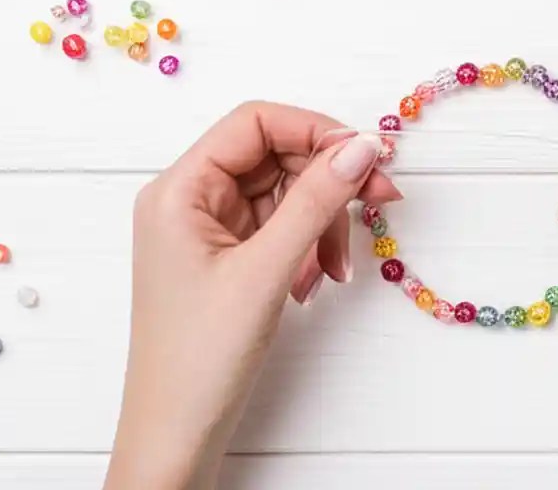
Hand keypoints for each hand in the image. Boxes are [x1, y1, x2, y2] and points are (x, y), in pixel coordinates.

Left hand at [105, 102, 398, 489]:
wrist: (177, 434)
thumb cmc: (198, 359)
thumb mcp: (266, 271)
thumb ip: (316, 201)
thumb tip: (361, 146)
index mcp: (178, 190)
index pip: (254, 124)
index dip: (315, 130)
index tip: (367, 155)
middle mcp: (190, 200)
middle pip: (276, 156)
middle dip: (328, 182)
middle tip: (380, 203)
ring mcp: (209, 229)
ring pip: (286, 193)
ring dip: (323, 223)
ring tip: (335, 269)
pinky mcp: (227, 257)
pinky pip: (281, 228)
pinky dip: (309, 246)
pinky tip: (316, 281)